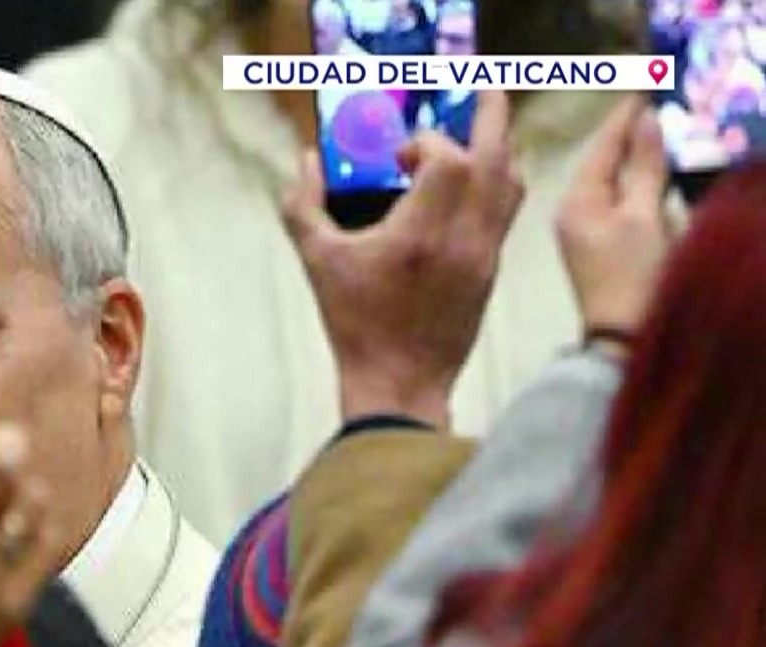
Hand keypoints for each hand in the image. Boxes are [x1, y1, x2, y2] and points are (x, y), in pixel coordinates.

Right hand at [285, 90, 524, 426]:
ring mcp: (485, 253)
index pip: (447, 159)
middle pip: (497, 156)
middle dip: (492, 117)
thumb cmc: (355, 324)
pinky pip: (507, 212)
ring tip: (483, 134)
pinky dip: (498, 185)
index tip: (401, 154)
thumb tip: (305, 162)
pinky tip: (476, 184)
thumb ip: (304, 207)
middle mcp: (463, 237)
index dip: (427, 142)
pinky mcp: (492, 269)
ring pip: (512, 183)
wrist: (400, 384)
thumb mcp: (317, 263)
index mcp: (420, 232)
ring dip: (500, 151)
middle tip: (484, 91)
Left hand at [555, 98, 674, 345]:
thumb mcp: (644, 215)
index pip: (602, 146)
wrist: (622, 339)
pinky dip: (629, 182)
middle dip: (625, 133)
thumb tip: (645, 121)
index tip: (642, 85)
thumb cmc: (633, 274)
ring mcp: (581, 231)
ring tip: (651, 128)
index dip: (624, 116)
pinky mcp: (595, 247)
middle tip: (649, 102)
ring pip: (606, 181)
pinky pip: (612, 201)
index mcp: (576, 201)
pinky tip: (645, 173)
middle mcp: (570, 212)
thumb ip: (644, 167)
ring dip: (627, 156)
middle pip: (601, 162)